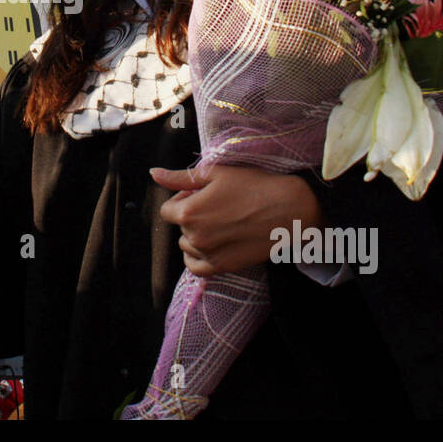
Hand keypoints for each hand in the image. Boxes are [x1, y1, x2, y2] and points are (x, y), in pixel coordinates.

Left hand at [155, 165, 322, 276]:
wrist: (289, 209)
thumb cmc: (254, 186)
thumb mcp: (215, 174)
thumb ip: (180, 177)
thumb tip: (153, 174)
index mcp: (188, 213)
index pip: (168, 210)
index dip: (183, 199)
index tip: (202, 195)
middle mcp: (194, 237)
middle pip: (180, 226)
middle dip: (192, 215)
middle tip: (218, 206)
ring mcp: (208, 255)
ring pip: (187, 246)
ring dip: (197, 235)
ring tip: (222, 223)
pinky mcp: (223, 267)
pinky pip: (196, 267)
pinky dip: (198, 257)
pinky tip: (213, 244)